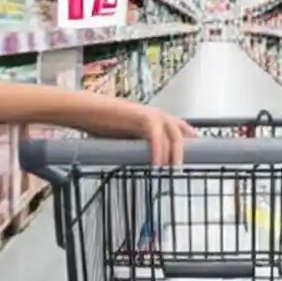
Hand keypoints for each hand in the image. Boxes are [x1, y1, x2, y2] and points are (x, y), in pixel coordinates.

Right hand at [64, 95, 194, 165]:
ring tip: (172, 169)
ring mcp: (151, 114)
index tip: (194, 154)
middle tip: (180, 168)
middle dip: (183, 150)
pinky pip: (156, 137)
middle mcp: (157, 114)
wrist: (87, 111)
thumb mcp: (126, 136)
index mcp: (154, 118)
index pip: (179, 127)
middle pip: (180, 132)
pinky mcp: (142, 118)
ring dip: (174, 153)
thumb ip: (138, 145)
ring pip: (172, 135)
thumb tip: (142, 161)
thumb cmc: (103, 123)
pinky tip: (157, 165)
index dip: (188, 140)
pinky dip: (158, 152)